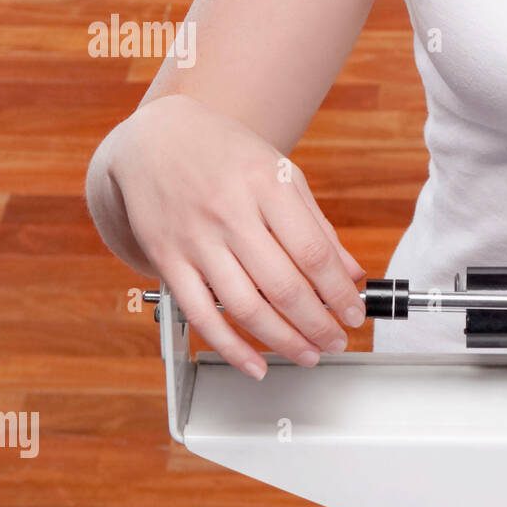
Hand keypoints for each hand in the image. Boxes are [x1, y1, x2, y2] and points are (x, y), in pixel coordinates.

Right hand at [108, 93, 366, 378]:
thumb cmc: (226, 156)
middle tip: (335, 340)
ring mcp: (194, 238)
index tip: (354, 314)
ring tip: (308, 354)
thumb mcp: (281, 175)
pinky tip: (256, 365)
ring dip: (283, 341)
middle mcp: (229, 212)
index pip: (312, 252)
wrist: (153, 141)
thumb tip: (352, 274)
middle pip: (282, 286)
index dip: (339, 292)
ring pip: (245, 307)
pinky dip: (231, 348)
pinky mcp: (167, 260)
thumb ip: (318, 226)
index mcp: (266, 184)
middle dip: (317, 324)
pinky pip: (201, 315)